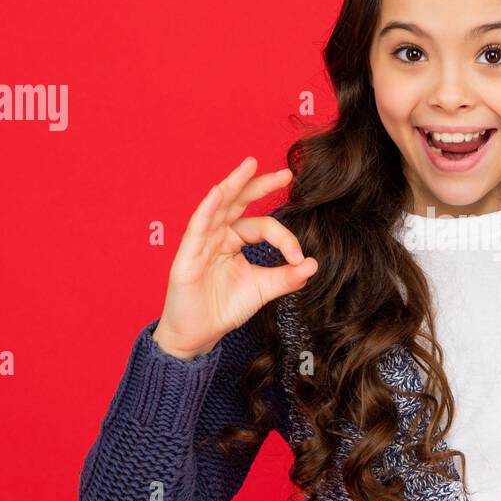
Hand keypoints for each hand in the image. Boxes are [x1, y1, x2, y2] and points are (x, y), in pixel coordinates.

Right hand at [152, 157, 317, 358]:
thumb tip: (314, 264)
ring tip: (250, 165)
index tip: (300, 258)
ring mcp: (200, 242)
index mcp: (234, 239)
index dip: (284, 238)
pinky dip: (207, 209)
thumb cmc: (224, 307)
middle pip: (239, 202)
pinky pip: (197, 227)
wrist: (199, 335)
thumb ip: (287, 277)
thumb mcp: (263, 289)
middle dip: (260, 184)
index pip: (263, 226)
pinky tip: (217, 193)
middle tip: (286, 173)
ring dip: (234, 184)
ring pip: (218, 207)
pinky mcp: (187, 256)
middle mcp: (217, 235)